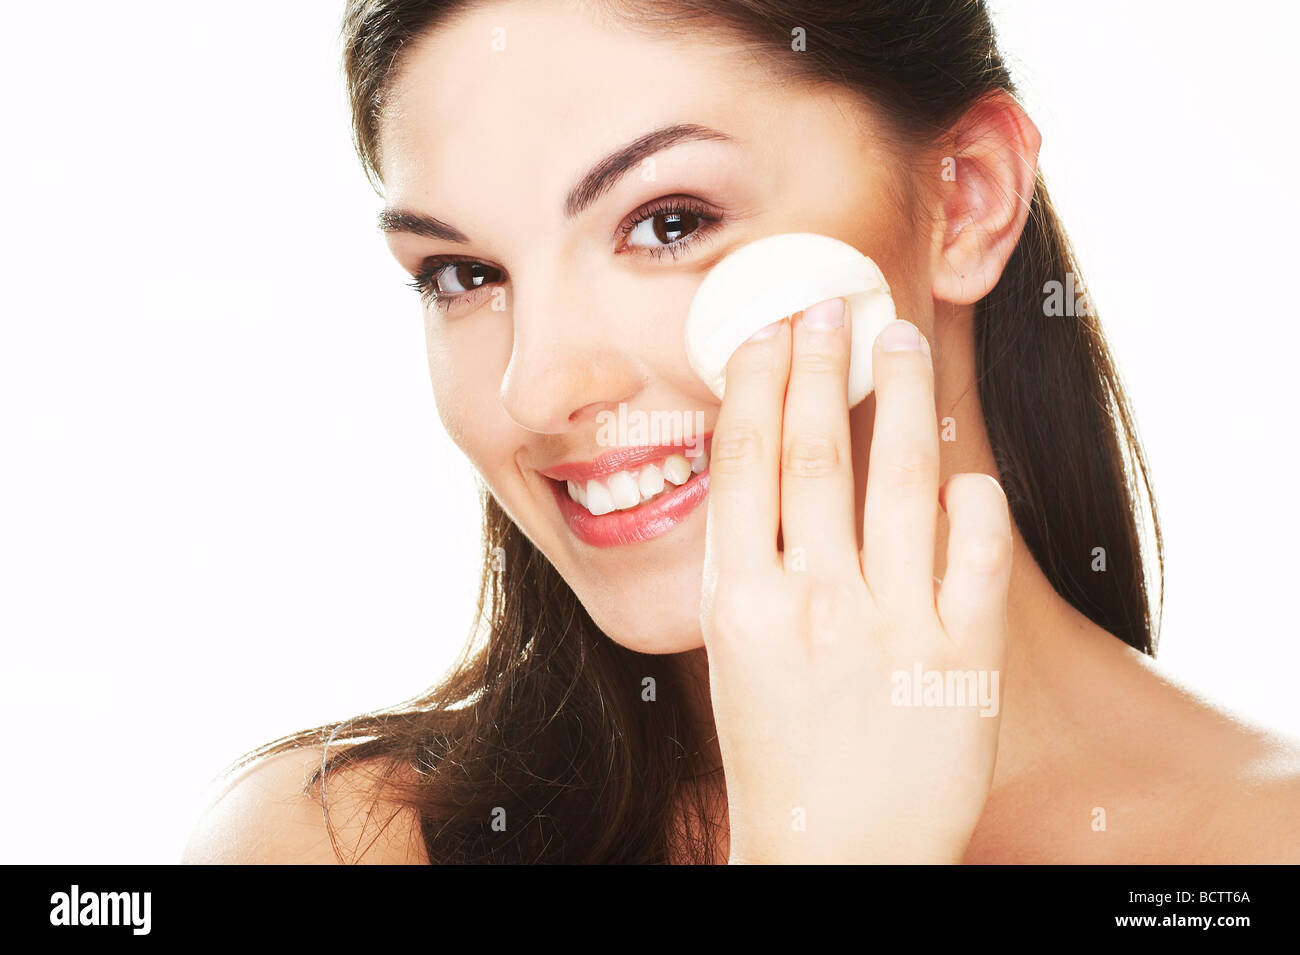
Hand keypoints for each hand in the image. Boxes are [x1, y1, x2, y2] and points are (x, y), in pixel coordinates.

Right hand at [699, 296, 1012, 863]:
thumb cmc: (776, 746)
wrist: (835, 853)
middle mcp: (813, 604)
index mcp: (741, 601)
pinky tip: (965, 476)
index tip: (772, 326)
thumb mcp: (736, 651)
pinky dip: (975, 502)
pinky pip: (978, 553)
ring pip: (902, 479)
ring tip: (901, 337)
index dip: (762, 379)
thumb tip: (778, 461)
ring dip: (902, 393)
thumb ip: (752, 560)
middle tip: (831, 301)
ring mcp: (892, 630)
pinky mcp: (962, 661)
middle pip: (818, 448)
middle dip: (823, 360)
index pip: (748, 459)